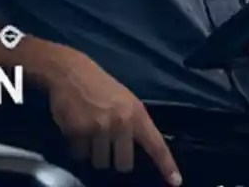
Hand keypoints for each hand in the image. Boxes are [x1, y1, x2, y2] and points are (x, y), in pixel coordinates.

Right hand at [47, 50, 181, 185]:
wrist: (72, 72)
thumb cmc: (102, 86)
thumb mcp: (127, 101)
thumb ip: (134, 123)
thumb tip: (139, 148)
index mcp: (137, 114)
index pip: (156, 144)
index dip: (167, 165)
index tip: (176, 181)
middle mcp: (121, 123)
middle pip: (123, 164)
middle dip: (115, 159)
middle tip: (108, 145)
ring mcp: (99, 128)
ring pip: (100, 162)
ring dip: (95, 153)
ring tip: (90, 132)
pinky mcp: (77, 132)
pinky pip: (80, 154)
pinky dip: (78, 147)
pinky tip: (77, 128)